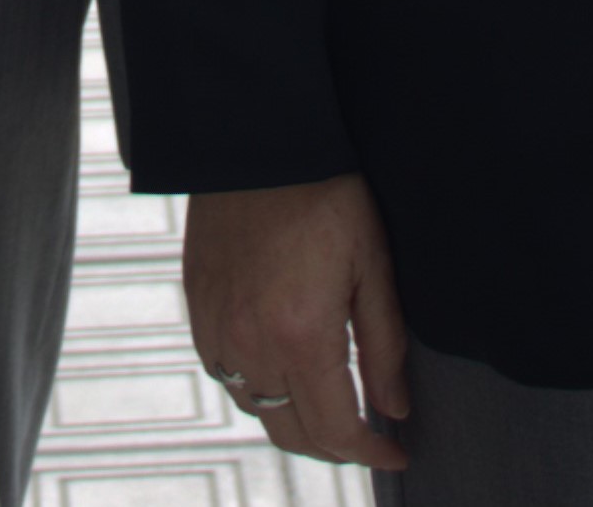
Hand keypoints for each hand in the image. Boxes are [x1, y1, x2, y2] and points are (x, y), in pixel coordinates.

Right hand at [184, 174, 413, 473]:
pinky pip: (223, 374)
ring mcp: (216, 328)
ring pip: (255, 408)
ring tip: (327, 406)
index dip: (371, 453)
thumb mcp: (372, 263)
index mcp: (301, 334)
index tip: (396, 453)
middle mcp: (250, 342)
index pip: (336, 429)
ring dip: (292, 420)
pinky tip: (279, 369)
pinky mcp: (197, 308)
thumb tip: (395, 407)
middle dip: (334, 448)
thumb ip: (384, 344)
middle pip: (292, 433)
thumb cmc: (323, 191)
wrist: (256, 139)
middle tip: (367, 439)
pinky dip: (254, 387)